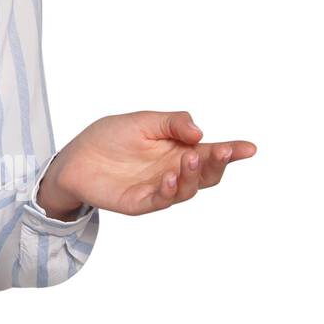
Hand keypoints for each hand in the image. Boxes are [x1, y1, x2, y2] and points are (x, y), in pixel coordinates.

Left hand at [45, 110, 256, 215]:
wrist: (75, 156)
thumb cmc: (110, 138)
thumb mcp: (143, 121)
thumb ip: (172, 123)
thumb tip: (199, 131)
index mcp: (178, 151)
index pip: (210, 152)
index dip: (231, 152)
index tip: (249, 148)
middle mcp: (173, 172)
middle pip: (205, 173)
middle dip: (217, 163)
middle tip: (222, 151)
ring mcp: (158, 189)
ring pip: (187, 189)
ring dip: (192, 175)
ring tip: (188, 158)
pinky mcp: (139, 202)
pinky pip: (159, 200)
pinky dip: (167, 190)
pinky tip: (168, 178)